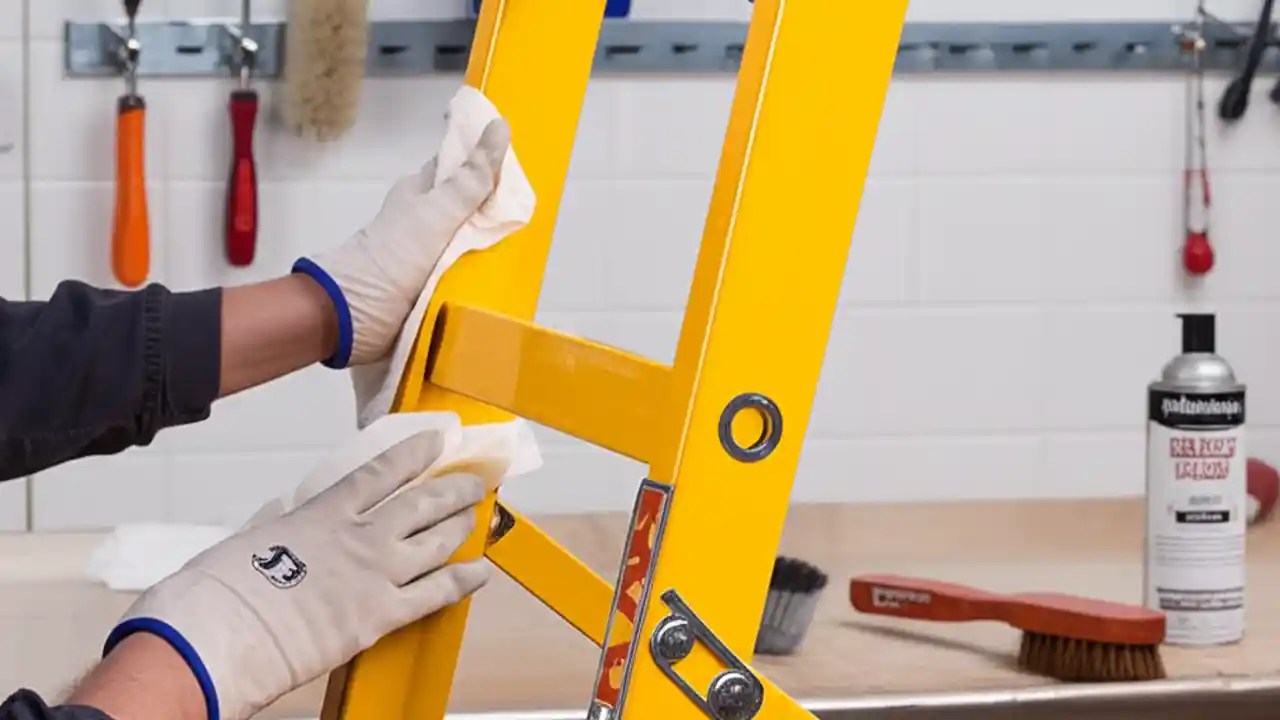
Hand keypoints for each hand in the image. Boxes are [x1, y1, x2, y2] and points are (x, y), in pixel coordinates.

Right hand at [104, 429, 491, 719]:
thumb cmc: (218, 591)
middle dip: (453, 489)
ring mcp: (376, 575)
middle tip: (473, 482)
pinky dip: (463, 581)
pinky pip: (436, 594)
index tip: (439, 441)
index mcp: (325, 511)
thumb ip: (282, 526)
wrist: (217, 637)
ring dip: (461, 527)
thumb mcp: (250, 538)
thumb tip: (286, 519)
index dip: (417, 453)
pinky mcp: (381, 616)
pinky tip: (480, 573)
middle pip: (423, 503)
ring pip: (438, 542)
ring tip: (476, 518)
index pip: (384, 471)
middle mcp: (360, 537)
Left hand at [292, 118, 509, 367]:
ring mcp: (425, 254)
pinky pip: (461, 272)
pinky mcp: (427, 285)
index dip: (487, 159)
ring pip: (466, 239)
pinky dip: (480, 273)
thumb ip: (469, 181)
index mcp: (421, 194)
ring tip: (526, 247)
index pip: (459, 166)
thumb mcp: (436, 214)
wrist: (350, 314)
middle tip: (532, 211)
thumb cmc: (393, 257)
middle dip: (496, 206)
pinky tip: (503, 279)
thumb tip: (499, 125)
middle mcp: (423, 220)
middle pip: (467, 205)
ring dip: (491, 244)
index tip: (522, 161)